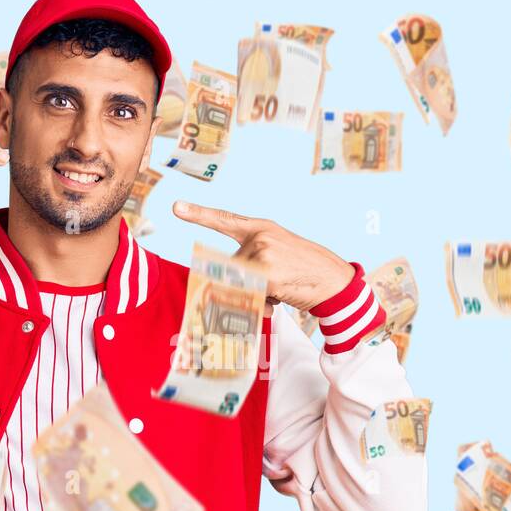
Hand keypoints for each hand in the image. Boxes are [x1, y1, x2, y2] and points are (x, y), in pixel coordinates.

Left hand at [171, 201, 354, 311]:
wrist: (334, 280)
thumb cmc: (302, 272)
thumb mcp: (276, 257)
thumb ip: (250, 264)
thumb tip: (219, 288)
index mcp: (260, 228)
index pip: (224, 219)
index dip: (198, 214)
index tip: (176, 207)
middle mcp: (259, 237)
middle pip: (227, 269)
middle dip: (240, 286)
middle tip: (267, 288)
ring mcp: (262, 253)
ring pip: (236, 284)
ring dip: (252, 296)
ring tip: (277, 291)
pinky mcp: (266, 273)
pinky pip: (248, 295)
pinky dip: (260, 304)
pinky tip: (280, 297)